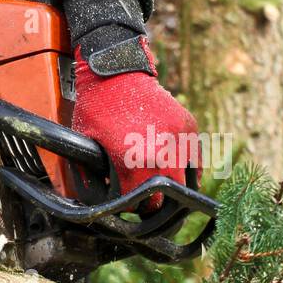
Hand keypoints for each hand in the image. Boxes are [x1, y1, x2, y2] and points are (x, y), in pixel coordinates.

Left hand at [71, 34, 199, 210]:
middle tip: (149, 203)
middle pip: (169, 199)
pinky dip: (187, 167)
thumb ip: (95, 176)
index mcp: (134, 160)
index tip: (133, 208)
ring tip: (165, 190)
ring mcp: (180, 138)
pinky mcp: (189, 126)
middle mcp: (161, 152)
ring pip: (189, 181)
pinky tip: (175, 169)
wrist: (116, 72)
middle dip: (158, 205)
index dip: (137, 210)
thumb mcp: (87, 144)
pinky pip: (195, 158)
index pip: (145, 205)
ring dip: (177, 189)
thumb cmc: (97, 107)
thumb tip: (101, 201)